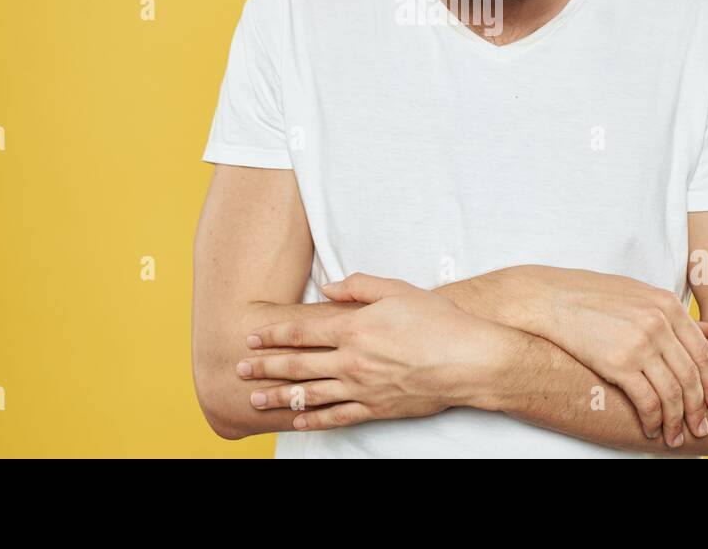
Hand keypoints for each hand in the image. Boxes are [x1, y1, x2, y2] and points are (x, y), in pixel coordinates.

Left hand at [238, 273, 497, 430]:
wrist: (468, 360)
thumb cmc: (437, 321)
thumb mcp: (397, 289)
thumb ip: (359, 286)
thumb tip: (328, 286)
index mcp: (354, 329)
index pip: (302, 332)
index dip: (274, 334)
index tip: (252, 337)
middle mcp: (351, 361)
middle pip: (298, 365)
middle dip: (265, 366)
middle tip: (240, 368)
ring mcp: (362, 388)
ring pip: (310, 395)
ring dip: (279, 396)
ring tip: (255, 398)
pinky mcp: (376, 408)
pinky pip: (336, 418)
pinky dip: (313, 421)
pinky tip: (297, 422)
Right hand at [522, 267, 707, 446]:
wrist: (549, 299)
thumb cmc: (590, 296)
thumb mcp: (638, 294)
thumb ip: (672, 313)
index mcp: (667, 304)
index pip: (703, 351)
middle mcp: (659, 322)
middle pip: (691, 376)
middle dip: (699, 408)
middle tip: (701, 429)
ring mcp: (640, 343)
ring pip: (673, 393)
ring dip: (677, 421)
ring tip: (675, 437)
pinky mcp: (619, 363)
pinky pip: (647, 400)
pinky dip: (654, 419)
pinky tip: (651, 428)